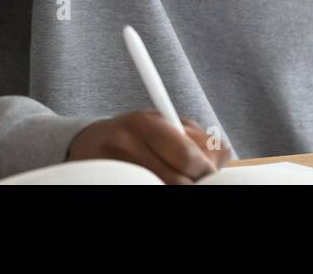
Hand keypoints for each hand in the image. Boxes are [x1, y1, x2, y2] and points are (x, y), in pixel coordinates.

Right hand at [66, 111, 233, 182]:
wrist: (88, 143)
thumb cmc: (135, 132)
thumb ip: (196, 137)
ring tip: (180, 180)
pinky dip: (157, 188)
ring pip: (161, 187)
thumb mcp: (164, 123)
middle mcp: (128, 145)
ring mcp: (116, 168)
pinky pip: (144, 190)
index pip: (187, 156)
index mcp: (147, 124)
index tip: (211, 174)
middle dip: (193, 182)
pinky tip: (159, 183)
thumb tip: (224, 154)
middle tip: (197, 181)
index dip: (206, 170)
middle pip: (176, 179)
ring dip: (177, 186)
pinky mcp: (107, 183)